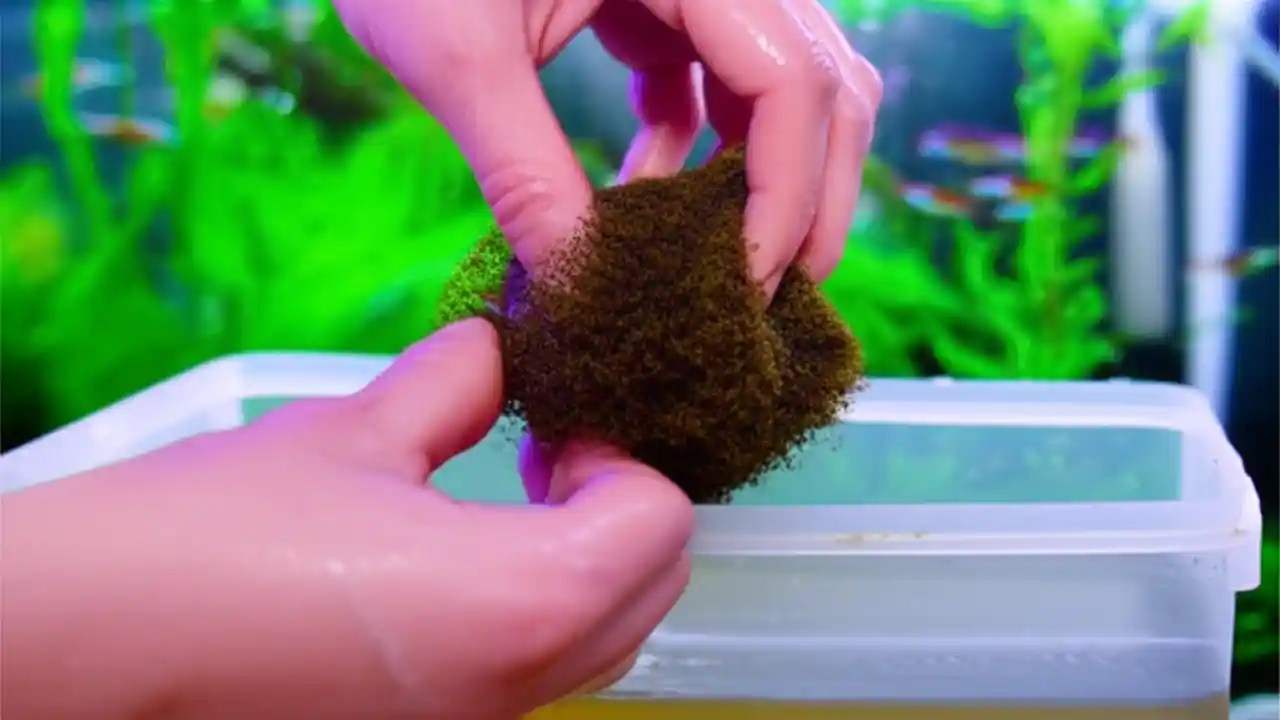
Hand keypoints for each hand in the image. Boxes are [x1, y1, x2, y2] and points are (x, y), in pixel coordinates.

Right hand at [4, 319, 693, 719]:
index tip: (555, 421)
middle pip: (651, 586)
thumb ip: (451, 387)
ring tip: (501, 494)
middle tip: (542, 450)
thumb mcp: (348, 434)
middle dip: (620, 504)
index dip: (622, 454)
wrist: (83, 655)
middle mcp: (522, 686)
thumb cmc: (207, 537)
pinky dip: (537, 607)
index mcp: (524, 603)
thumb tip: (495, 350)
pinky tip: (453, 554)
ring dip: (586, 557)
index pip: (661, 522)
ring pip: (604, 638)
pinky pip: (536, 670)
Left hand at [335, 0, 882, 296]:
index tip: (744, 285)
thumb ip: (523, 172)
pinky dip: (699, 148)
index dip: (786, 193)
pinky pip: (715, 81)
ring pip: (782, 85)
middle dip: (804, 195)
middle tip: (763, 292)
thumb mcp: (455, 53)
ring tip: (716, 260)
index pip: (795, 81)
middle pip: (821, 84)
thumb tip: (579, 287)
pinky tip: (646, 196)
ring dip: (761, 176)